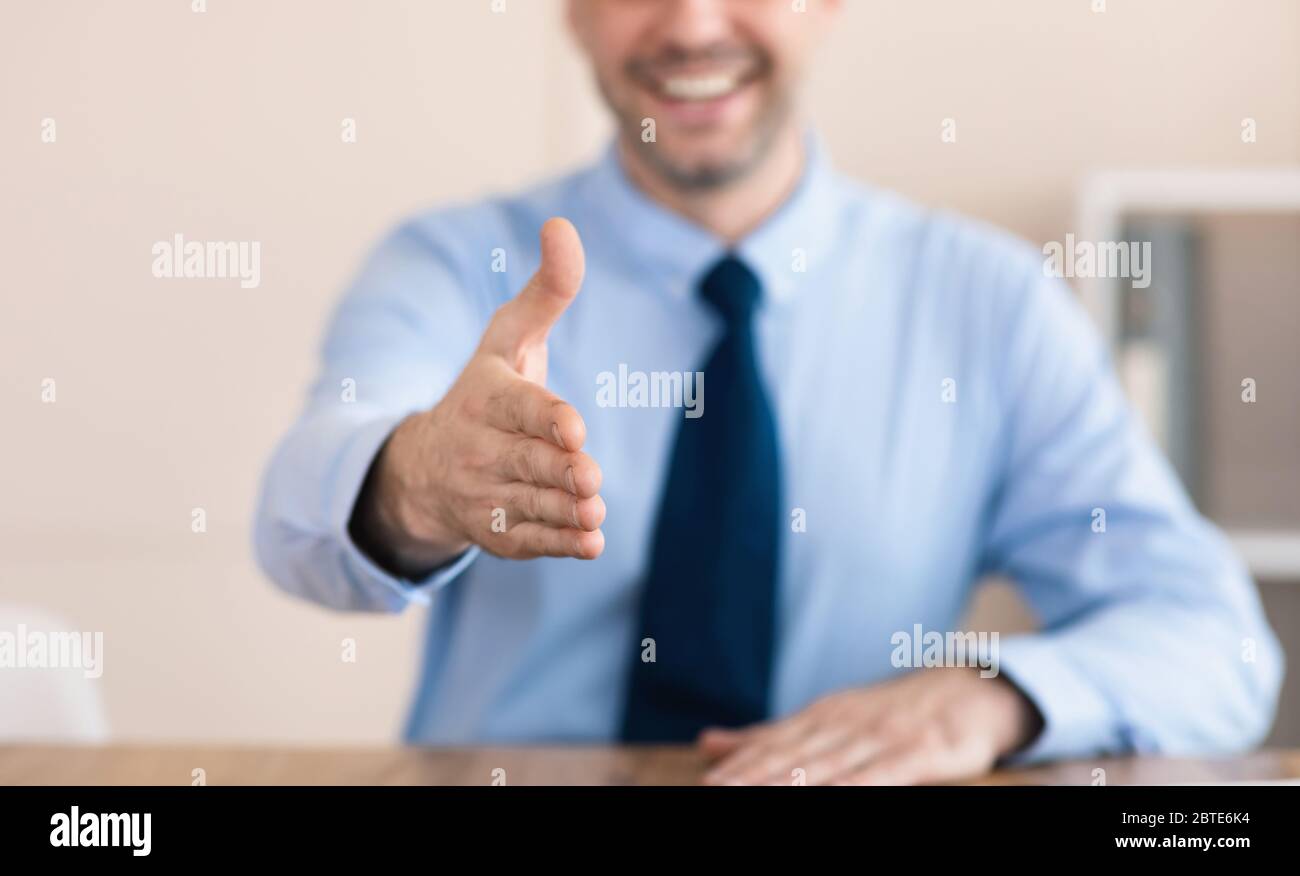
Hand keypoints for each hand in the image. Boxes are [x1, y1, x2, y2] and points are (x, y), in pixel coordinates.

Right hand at [349, 218, 605, 575]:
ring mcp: (485, 493)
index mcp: (487, 397)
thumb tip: (563, 226)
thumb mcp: (509, 338)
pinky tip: (589, 544)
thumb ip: (546, 291)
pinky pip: (527, 540)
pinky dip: (557, 544)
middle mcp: (481, 447)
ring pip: (530, 503)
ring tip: (594, 513)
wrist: (427, 466)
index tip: (574, 430)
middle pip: (528, 461)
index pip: (520, 409)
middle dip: (560, 470)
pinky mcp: (496, 532)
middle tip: (590, 478)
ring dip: (563, 510)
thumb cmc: (486, 391)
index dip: (547, 419)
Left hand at [698, 668, 1042, 785]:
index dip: (739, 765)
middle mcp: (845, 724)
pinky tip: (833, 794)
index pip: (772, 744)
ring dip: (791, 782)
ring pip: (829, 766)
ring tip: (752, 793)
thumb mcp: (827, 718)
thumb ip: (771, 736)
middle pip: (793, 756)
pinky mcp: (919, 752)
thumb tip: (707, 742)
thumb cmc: (890, 713)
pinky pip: (882, 774)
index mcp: (820, 716)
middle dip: (752, 775)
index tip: (707, 782)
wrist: (969, 689)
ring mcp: (882, 737)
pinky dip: (856, 785)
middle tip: (716, 789)